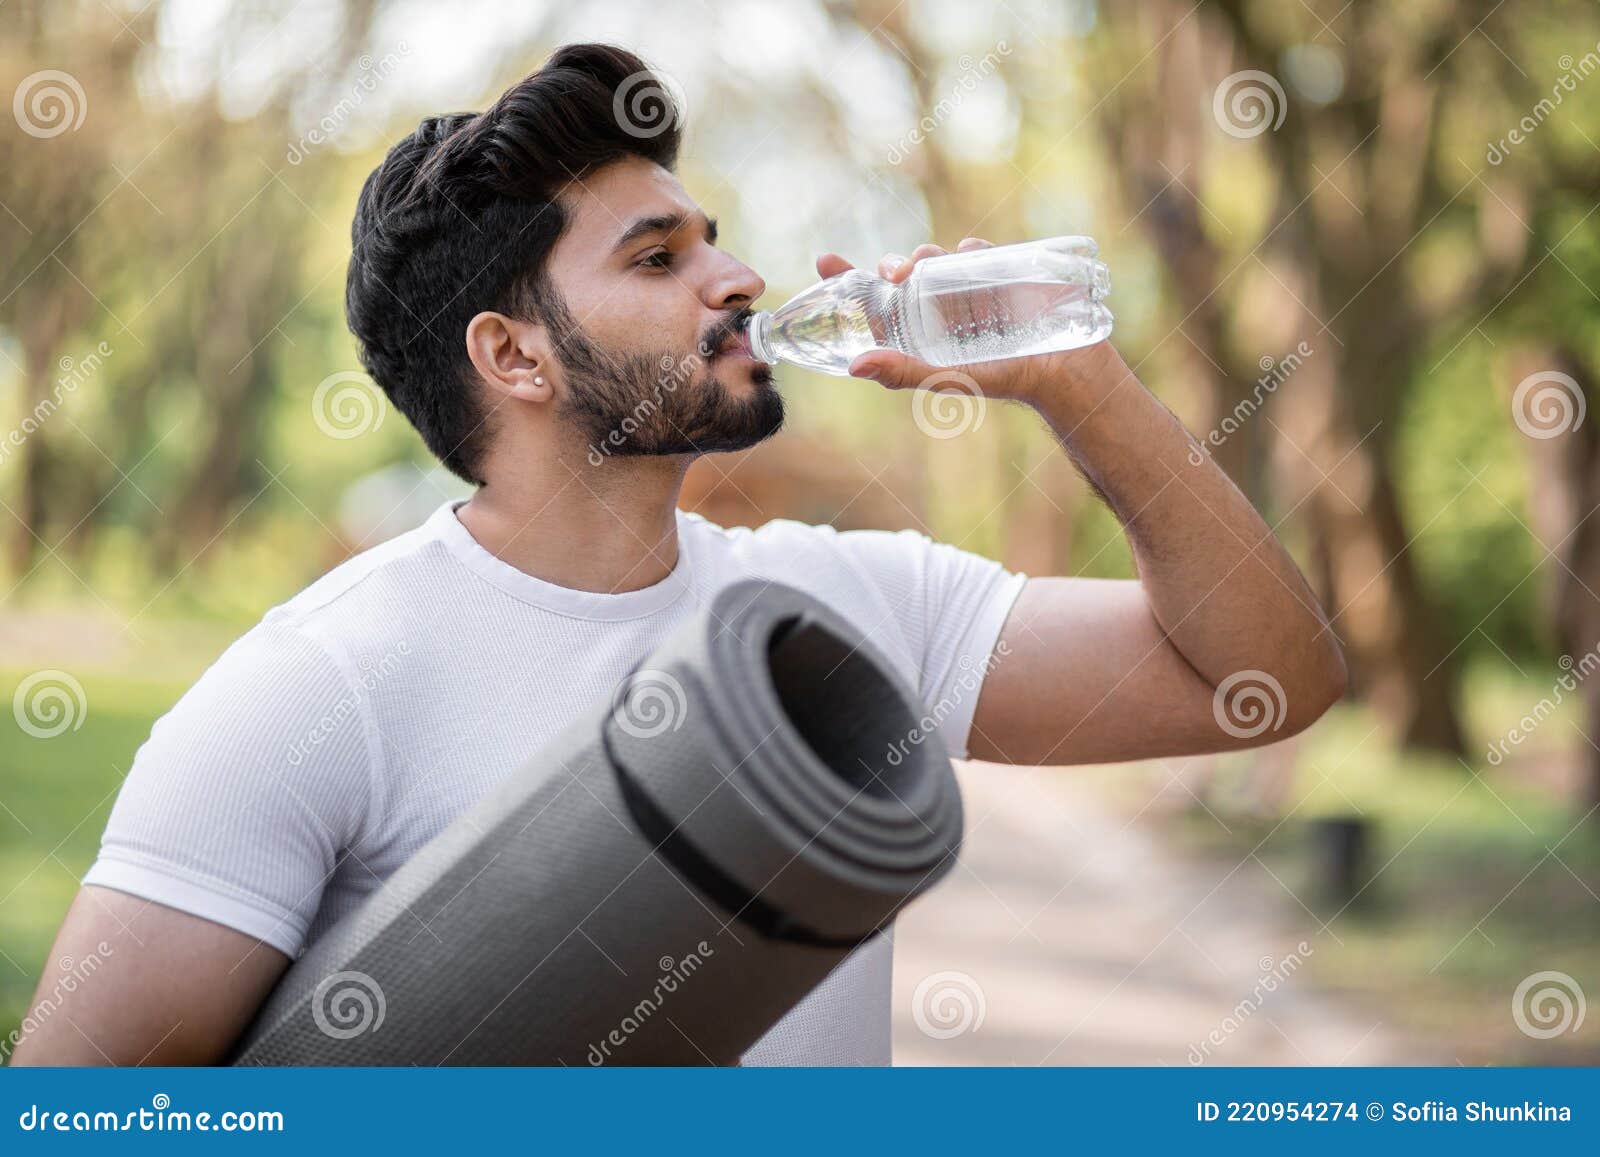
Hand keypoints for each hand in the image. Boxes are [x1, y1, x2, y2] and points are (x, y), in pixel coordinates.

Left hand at [814, 238, 1116, 404]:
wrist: (1061, 367)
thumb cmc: (1001, 377)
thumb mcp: (946, 377)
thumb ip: (902, 371)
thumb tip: (854, 366)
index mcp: (916, 329)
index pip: (872, 301)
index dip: (846, 276)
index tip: (823, 259)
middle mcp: (936, 304)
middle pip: (900, 272)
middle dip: (892, 265)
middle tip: (895, 274)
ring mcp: (966, 285)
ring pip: (934, 256)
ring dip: (925, 254)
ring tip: (928, 264)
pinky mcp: (996, 270)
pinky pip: (974, 248)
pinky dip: (967, 246)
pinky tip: (969, 252)